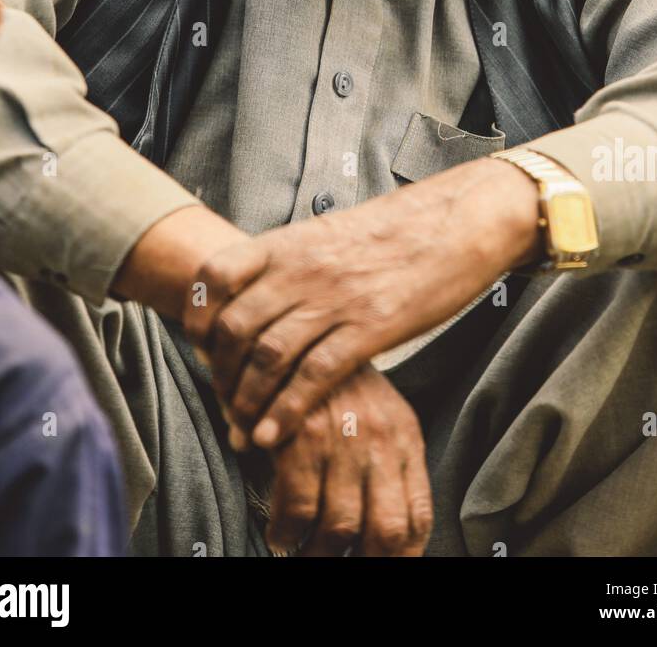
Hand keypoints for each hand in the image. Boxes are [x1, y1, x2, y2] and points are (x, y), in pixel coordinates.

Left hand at [187, 157, 540, 448]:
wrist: (459, 220)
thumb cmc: (399, 230)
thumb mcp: (332, 233)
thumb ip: (293, 260)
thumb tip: (262, 288)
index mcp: (290, 242)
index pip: (217, 275)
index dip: (197, 316)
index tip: (199, 348)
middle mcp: (303, 269)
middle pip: (235, 326)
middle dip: (221, 373)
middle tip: (222, 401)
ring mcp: (335, 298)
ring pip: (268, 356)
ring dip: (247, 401)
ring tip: (241, 430)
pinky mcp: (370, 328)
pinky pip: (313, 377)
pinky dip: (285, 413)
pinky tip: (272, 436)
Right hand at [263, 364, 432, 556]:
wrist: (297, 328)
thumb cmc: (335, 381)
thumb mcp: (378, 413)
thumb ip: (388, 463)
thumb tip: (386, 530)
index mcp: (404, 437)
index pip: (417, 515)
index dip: (402, 557)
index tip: (383, 566)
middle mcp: (381, 441)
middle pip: (386, 531)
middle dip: (366, 564)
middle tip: (341, 567)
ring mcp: (343, 439)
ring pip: (340, 528)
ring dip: (319, 555)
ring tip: (306, 555)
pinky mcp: (302, 434)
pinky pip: (297, 507)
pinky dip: (287, 532)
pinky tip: (280, 534)